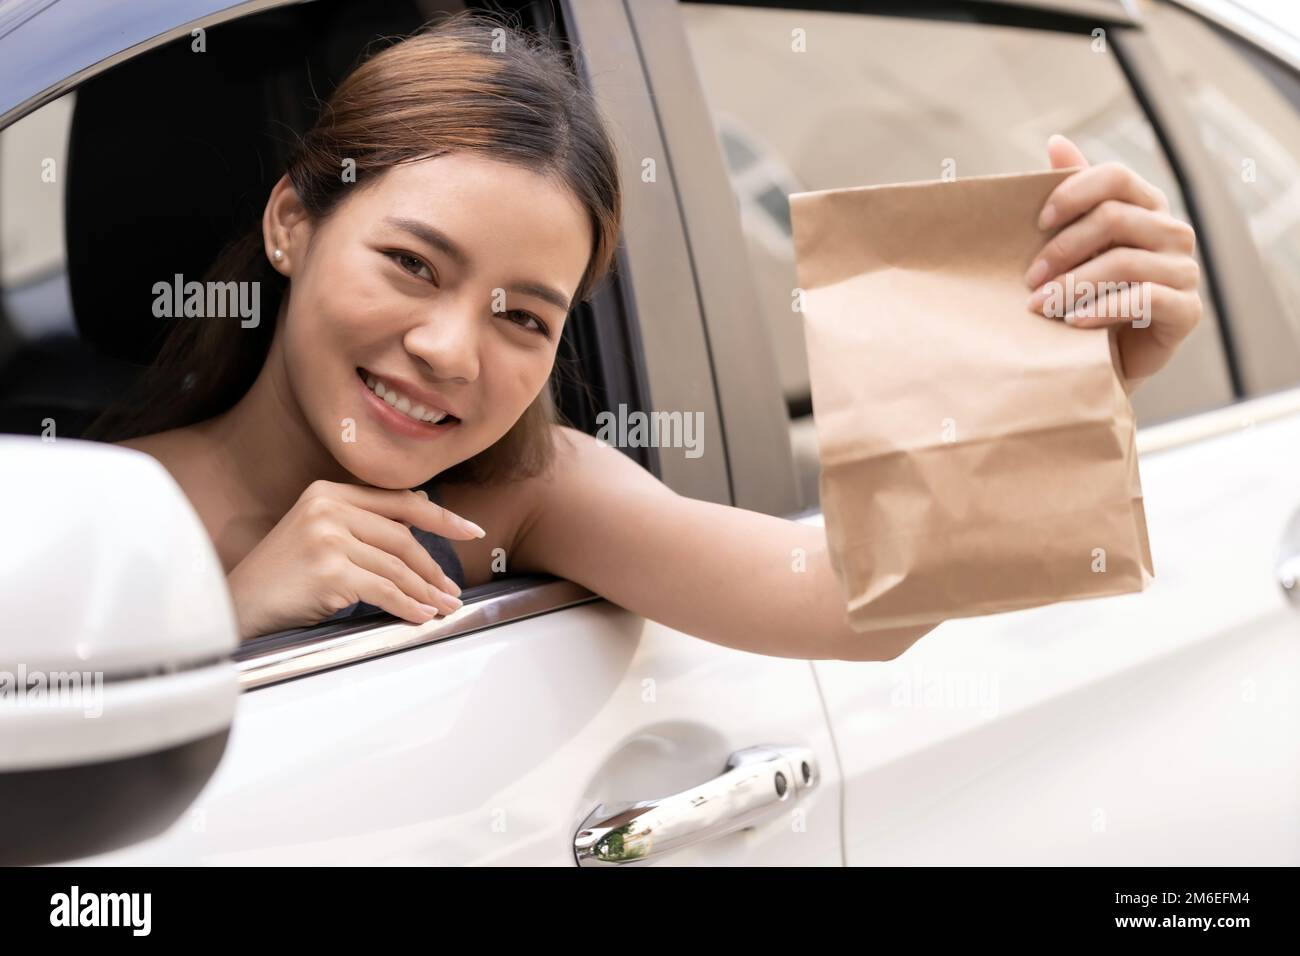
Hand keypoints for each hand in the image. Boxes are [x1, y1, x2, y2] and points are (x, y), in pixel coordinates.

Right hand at [226, 480, 483, 639]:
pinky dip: (408, 606)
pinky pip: (384, 590)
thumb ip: (362, 522)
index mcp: (327, 491)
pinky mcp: (330, 570)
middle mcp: (328, 508)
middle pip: (402, 537)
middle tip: (454, 589)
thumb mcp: (319, 533)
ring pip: (396, 566)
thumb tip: (423, 510)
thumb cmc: (281, 577)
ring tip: (444, 607)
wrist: (236, 606)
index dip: (441, 517)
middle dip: (434, 567)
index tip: (471, 530)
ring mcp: (328, 537)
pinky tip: (421, 617)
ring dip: (426, 592)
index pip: (399, 501)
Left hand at [1025, 134, 1202, 390]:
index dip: (1073, 192)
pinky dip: (1103, 309)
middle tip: (1029, 278)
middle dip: (1063, 248)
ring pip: (1126, 261)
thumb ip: (1071, 196)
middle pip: (1115, 218)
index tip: (1037, 222)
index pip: (1116, 176)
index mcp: (1145, 207)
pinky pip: (1146, 299)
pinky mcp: (1187, 311)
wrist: (1103, 357)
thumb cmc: (1085, 294)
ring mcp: (1184, 271)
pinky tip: (1073, 321)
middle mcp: (1172, 232)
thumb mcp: (1072, 246)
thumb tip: (1056, 140)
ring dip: (1074, 284)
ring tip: (1039, 306)